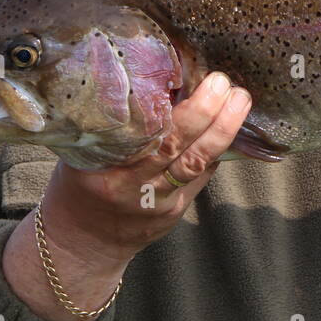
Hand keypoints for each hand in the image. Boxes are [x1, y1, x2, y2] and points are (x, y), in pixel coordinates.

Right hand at [2, 71, 249, 320]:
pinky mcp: (173, 212)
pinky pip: (200, 177)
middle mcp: (129, 185)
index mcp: (101, 166)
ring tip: (240, 99)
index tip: (181, 77)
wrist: (82, 243)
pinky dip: (215, 150)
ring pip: (195, 163)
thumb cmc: (81, 185)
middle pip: (172, 146)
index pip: (137, 133)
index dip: (162, 107)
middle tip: (221, 82)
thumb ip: (117, 128)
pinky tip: (232, 126)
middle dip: (203, 112)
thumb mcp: (84, 154)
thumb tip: (161, 86)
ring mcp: (154, 201)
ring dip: (222, 129)